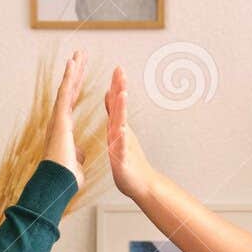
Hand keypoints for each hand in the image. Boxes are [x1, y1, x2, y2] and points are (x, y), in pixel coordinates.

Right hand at [42, 50, 86, 188]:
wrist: (59, 183)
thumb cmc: (66, 177)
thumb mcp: (76, 161)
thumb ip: (77, 153)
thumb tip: (79, 153)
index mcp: (64, 127)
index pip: (71, 101)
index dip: (75, 85)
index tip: (79, 71)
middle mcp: (59, 120)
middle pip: (68, 91)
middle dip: (74, 72)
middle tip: (78, 55)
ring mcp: (58, 118)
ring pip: (66, 89)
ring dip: (72, 71)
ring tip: (77, 54)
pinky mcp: (60, 119)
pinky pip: (64, 94)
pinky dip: (68, 78)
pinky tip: (71, 64)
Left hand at [104, 67, 156, 201]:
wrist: (141, 184)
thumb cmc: (129, 159)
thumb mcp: (119, 131)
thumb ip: (115, 112)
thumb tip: (110, 93)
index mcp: (117, 126)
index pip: (116, 102)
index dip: (117, 85)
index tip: (118, 68)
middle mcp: (121, 132)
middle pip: (120, 108)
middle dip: (121, 89)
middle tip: (121, 72)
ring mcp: (123, 145)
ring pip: (122, 125)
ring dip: (122, 110)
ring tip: (122, 94)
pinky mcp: (122, 160)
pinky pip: (120, 149)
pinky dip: (121, 139)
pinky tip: (121, 131)